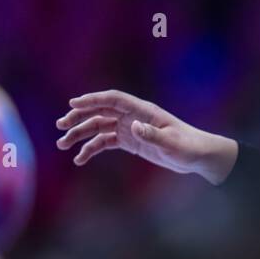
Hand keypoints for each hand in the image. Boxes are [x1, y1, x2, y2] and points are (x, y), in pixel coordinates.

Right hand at [55, 89, 238, 184]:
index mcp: (143, 111)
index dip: (93, 99)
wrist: (198, 156)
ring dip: (80, 134)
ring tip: (62, 145)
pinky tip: (80, 159)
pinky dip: (91, 149)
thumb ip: (153, 135)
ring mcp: (130, 128)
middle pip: (100, 111)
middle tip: (61, 126)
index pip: (113, 100)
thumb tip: (133, 128)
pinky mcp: (130, 142)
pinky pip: (105, 142)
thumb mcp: (172, 143)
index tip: (72, 104)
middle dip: (79, 117)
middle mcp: (133, 117)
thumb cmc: (189, 147)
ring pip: (99, 127)